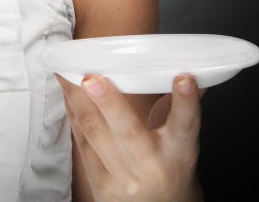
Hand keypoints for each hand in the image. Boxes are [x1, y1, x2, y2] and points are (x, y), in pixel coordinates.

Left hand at [56, 72, 205, 200]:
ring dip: (77, 100)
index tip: (184, 78)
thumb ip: (181, 111)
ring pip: (95, 133)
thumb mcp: (183, 146)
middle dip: (109, 103)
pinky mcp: (100, 185)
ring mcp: (124, 179)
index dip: (186, 103)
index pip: (185, 126)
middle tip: (92, 79)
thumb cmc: (170, 171)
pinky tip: (66, 91)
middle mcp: (153, 168)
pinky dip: (73, 113)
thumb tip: (192, 72)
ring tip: (66, 73)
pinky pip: (82, 142)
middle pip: (128, 132)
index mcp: (179, 154)